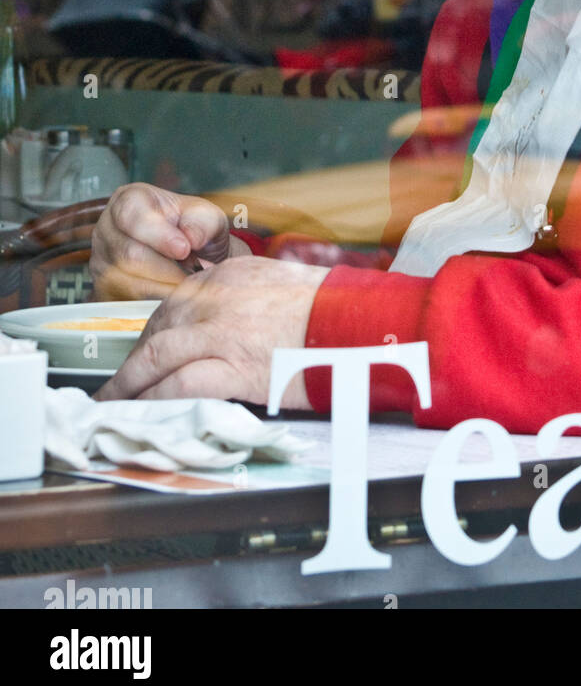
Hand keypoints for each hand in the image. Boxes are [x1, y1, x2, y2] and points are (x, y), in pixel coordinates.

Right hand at [90, 183, 244, 301]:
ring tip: (187, 281)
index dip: (158, 235)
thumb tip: (191, 238)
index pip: (131, 216)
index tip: (184, 250)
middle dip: (167, 268)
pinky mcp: (103, 289)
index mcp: (129, 201)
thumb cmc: (193, 230)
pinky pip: (126, 301)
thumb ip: (204, 222)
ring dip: (164, 286)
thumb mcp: (207, 218)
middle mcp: (106, 229)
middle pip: (129, 255)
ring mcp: (100, 260)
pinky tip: (174, 294)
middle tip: (194, 271)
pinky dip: (155, 300)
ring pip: (126, 281)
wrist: (189, 257)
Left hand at [95, 257, 329, 405]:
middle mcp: (219, 297)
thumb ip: (252, 298)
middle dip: (137, 355)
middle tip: (126, 377)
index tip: (150, 345)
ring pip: (157, 356)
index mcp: (233, 273)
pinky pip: (177, 385)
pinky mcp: (232, 367)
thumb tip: (239, 323)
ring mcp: (222, 331)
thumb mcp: (286, 285)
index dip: (158, 328)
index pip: (179, 300)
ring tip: (116, 400)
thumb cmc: (335, 308)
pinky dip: (152, 400)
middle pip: (160, 325)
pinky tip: (141, 412)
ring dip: (129, 382)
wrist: (360, 322)